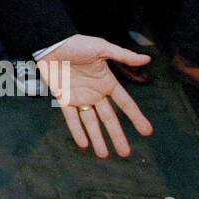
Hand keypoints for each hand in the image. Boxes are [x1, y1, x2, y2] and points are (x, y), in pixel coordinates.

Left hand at [36, 35, 153, 158]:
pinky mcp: (63, 99)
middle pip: (109, 119)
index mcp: (107, 82)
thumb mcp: (102, 48)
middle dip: (117, 136)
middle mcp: (95, 93)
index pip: (125, 104)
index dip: (136, 117)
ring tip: (104, 155)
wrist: (51, 44)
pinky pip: (71, 118)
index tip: (147, 132)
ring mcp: (79, 97)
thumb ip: (123, 55)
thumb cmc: (77, 43)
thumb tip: (147, 59)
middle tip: (125, 153)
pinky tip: (84, 144)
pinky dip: (77, 131)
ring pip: (91, 122)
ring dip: (97, 138)